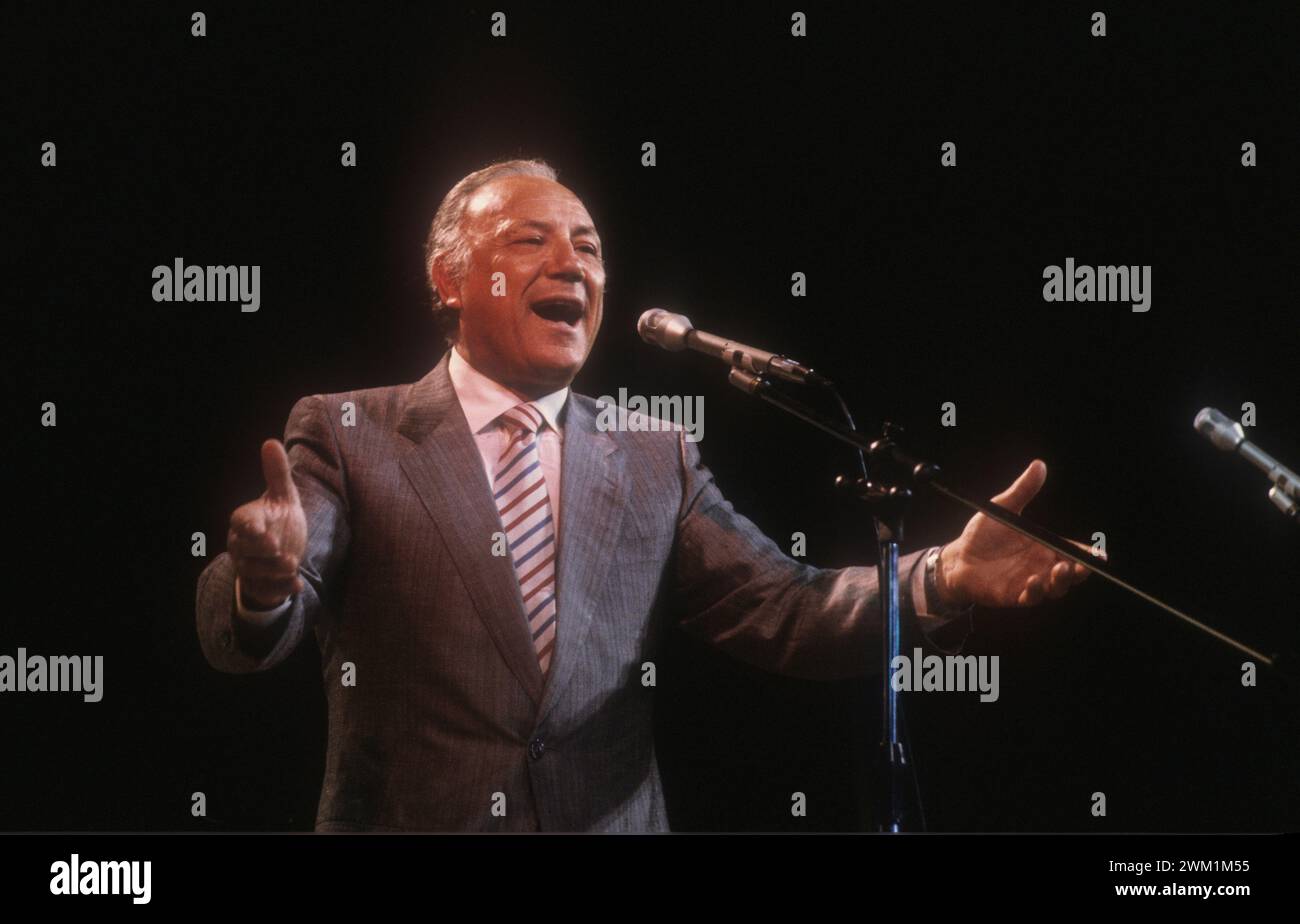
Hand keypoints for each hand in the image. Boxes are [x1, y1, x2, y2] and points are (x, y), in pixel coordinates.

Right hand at [228, 439, 307, 608]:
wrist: (280, 551)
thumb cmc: (278, 519)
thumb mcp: (283, 496)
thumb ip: (277, 473)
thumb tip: (270, 442)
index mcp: (246, 521)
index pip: (241, 522)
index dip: (249, 526)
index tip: (260, 530)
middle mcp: (242, 545)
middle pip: (245, 550)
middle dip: (262, 551)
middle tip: (281, 549)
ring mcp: (249, 567)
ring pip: (254, 571)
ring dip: (274, 570)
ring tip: (292, 564)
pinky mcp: (259, 585)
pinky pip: (265, 590)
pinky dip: (281, 589)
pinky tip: (297, 586)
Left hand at [935, 459, 1098, 607]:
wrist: (957, 557)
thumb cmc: (982, 534)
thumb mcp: (1003, 509)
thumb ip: (1022, 490)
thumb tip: (1039, 465)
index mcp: (1044, 547)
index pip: (1072, 551)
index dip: (1088, 555)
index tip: (1100, 554)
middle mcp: (1041, 567)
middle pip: (1069, 574)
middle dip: (1079, 571)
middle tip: (1082, 564)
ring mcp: (1028, 583)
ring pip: (1054, 589)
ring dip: (1060, 581)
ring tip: (1061, 569)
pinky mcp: (1012, 596)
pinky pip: (1029, 598)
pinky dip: (1034, 592)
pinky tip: (1033, 581)